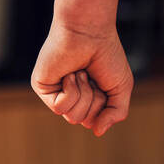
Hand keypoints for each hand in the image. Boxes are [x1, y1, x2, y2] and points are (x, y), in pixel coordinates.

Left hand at [31, 19, 132, 135]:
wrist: (90, 31)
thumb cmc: (106, 54)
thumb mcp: (120, 88)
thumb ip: (116, 113)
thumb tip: (97, 132)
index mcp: (85, 97)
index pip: (94, 121)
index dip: (104, 104)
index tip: (103, 81)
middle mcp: (68, 96)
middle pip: (83, 120)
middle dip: (94, 99)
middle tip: (91, 75)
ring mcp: (54, 92)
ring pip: (72, 117)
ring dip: (83, 94)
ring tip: (80, 72)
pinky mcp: (42, 87)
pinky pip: (59, 108)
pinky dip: (70, 90)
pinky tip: (69, 73)